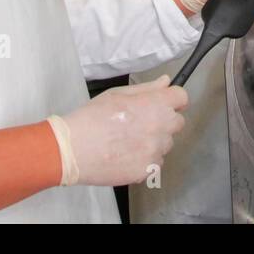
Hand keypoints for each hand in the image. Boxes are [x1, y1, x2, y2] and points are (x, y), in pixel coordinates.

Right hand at [47, 75, 187, 186]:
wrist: (72, 150)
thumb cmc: (91, 118)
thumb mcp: (117, 94)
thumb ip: (147, 89)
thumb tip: (165, 83)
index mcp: (154, 105)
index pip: (181, 98)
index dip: (171, 99)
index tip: (161, 103)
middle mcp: (160, 128)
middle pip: (177, 122)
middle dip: (163, 121)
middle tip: (140, 123)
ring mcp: (155, 152)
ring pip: (166, 144)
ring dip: (154, 141)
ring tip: (128, 141)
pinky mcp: (147, 171)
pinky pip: (155, 162)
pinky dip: (145, 160)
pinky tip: (125, 155)